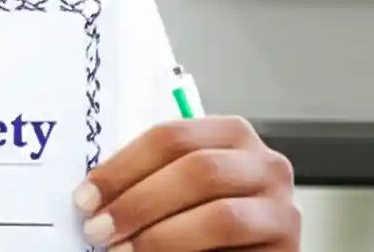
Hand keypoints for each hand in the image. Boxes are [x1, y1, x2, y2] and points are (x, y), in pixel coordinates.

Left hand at [73, 116, 298, 250]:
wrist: (239, 251)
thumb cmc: (198, 215)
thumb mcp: (174, 186)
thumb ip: (147, 179)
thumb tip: (90, 196)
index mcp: (230, 134)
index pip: (170, 137)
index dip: (121, 167)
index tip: (85, 197)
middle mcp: (265, 164)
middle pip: (196, 171)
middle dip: (138, 202)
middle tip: (97, 229)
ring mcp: (282, 208)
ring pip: (220, 217)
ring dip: (161, 236)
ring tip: (121, 251)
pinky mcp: (288, 249)